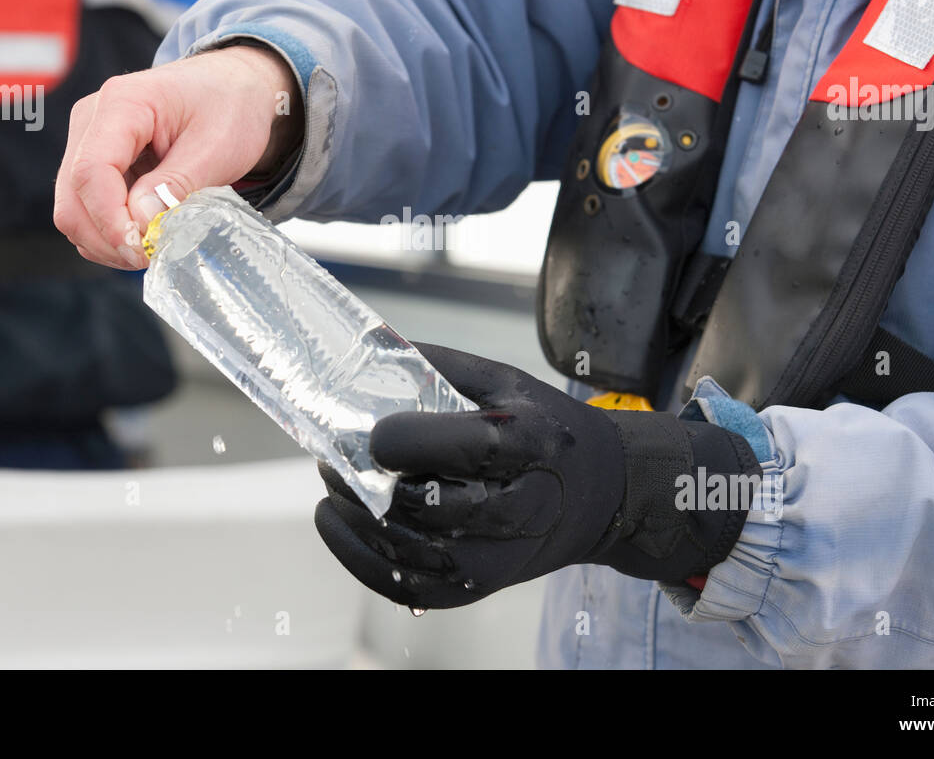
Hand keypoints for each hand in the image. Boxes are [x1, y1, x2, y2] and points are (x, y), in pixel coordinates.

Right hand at [53, 45, 302, 268]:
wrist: (232, 87)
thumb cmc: (230, 107)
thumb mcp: (217, 146)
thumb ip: (176, 184)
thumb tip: (140, 223)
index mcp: (122, 103)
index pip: (91, 171)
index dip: (109, 219)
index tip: (140, 249)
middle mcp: (92, 119)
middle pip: (73, 196)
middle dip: (107, 238)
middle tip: (151, 256)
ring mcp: (88, 141)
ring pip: (73, 209)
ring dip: (106, 240)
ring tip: (152, 248)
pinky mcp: (95, 162)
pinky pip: (86, 209)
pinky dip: (109, 233)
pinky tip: (144, 235)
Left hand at [314, 344, 759, 608]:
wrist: (602, 494)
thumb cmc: (543, 427)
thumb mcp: (507, 382)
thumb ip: (440, 366)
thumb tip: (370, 346)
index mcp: (533, 445)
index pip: (466, 448)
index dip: (406, 441)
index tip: (372, 432)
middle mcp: (524, 507)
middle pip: (432, 507)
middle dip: (370, 485)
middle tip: (334, 459)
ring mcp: (504, 556)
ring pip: (417, 554)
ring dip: (358, 524)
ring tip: (331, 492)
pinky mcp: (484, 586)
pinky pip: (414, 588)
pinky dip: (364, 561)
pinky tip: (339, 526)